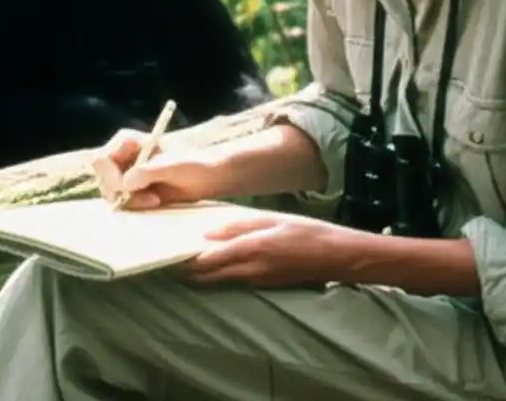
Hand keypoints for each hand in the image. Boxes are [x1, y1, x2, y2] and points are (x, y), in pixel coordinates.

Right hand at [90, 129, 222, 208]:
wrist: (210, 176)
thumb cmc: (194, 163)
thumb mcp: (172, 165)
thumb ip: (146, 172)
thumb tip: (125, 184)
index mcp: (127, 142)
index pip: (101, 160)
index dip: (108, 176)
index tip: (124, 188)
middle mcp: (122, 158)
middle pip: (102, 180)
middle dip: (121, 193)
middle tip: (149, 198)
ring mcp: (127, 176)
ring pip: (112, 195)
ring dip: (131, 202)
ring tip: (156, 200)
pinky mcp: (135, 192)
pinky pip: (123, 204)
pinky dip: (136, 207)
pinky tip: (156, 202)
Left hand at [181, 215, 352, 287]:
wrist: (336, 256)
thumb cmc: (307, 231)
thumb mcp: (273, 220)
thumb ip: (239, 227)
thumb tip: (209, 233)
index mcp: (250, 249)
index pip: (208, 260)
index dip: (186, 261)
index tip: (169, 255)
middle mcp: (250, 270)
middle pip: (209, 277)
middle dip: (188, 272)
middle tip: (171, 262)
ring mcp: (257, 281)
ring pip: (221, 281)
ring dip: (203, 275)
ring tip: (186, 264)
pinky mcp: (265, 285)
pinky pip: (235, 281)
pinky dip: (221, 275)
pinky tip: (217, 265)